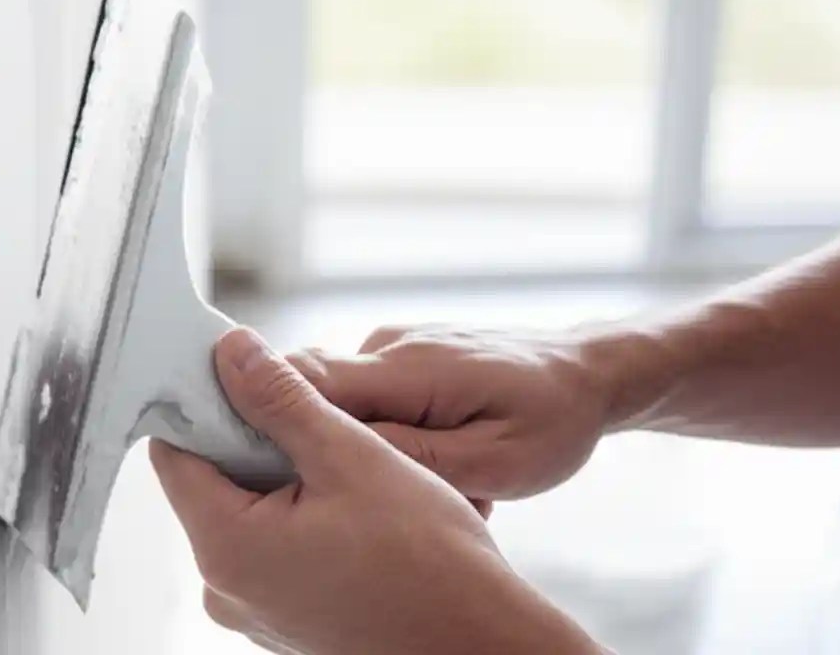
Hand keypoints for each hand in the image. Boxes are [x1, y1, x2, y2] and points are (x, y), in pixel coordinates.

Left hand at [151, 327, 600, 654]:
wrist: (481, 644)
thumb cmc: (429, 564)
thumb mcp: (351, 457)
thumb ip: (282, 401)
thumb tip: (233, 354)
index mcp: (226, 548)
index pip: (175, 453)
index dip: (201, 403)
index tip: (238, 370)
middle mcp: (226, 588)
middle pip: (210, 482)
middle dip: (253, 439)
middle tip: (312, 416)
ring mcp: (255, 609)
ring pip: (246, 512)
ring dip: (282, 476)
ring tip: (344, 467)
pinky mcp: (284, 618)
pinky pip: (272, 547)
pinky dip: (299, 515)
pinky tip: (351, 508)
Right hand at [286, 324, 615, 499]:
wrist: (588, 376)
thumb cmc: (552, 422)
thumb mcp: (492, 461)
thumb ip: (410, 456)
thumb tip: (336, 449)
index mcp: (407, 368)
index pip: (303, 380)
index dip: (264, 414)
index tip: (251, 460)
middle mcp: (387, 346)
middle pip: (308, 393)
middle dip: (320, 448)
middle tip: (366, 494)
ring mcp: (391, 347)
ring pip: (337, 404)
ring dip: (364, 450)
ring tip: (433, 482)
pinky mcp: (397, 358)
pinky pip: (362, 400)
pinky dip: (383, 437)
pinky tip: (432, 461)